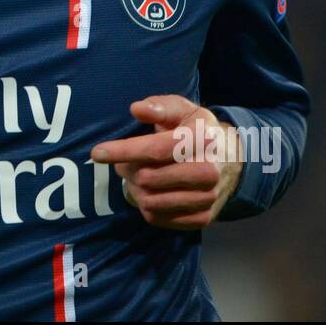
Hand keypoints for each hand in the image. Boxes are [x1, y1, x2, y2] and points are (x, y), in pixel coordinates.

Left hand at [90, 94, 244, 229]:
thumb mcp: (182, 109)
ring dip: (133, 189)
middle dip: (127, 169)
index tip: (97, 153)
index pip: (156, 149)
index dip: (124, 151)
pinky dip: (144, 205)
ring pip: (150, 201)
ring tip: (136, 175)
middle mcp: (208, 171)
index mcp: (202, 139)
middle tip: (124, 162)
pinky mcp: (202, 218)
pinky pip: (157, 218)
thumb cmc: (194, 129)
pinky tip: (149, 190)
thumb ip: (160, 106)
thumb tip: (136, 109)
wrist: (228, 159)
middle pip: (148, 178)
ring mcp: (207, 197)